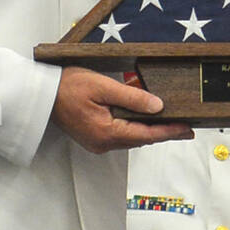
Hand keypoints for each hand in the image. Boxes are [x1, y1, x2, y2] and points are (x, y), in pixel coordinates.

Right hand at [52, 67, 192, 153]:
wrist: (42, 93)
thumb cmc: (68, 86)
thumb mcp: (104, 86)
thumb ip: (132, 97)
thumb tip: (158, 107)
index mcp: (106, 133)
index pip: (146, 135)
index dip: (169, 131)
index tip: (187, 129)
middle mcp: (102, 143)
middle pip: (141, 139)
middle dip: (163, 132)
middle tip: (185, 127)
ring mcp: (97, 142)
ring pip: (131, 138)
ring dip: (149, 130)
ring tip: (170, 122)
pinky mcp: (93, 137)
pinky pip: (121, 135)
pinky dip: (135, 127)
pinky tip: (143, 119)